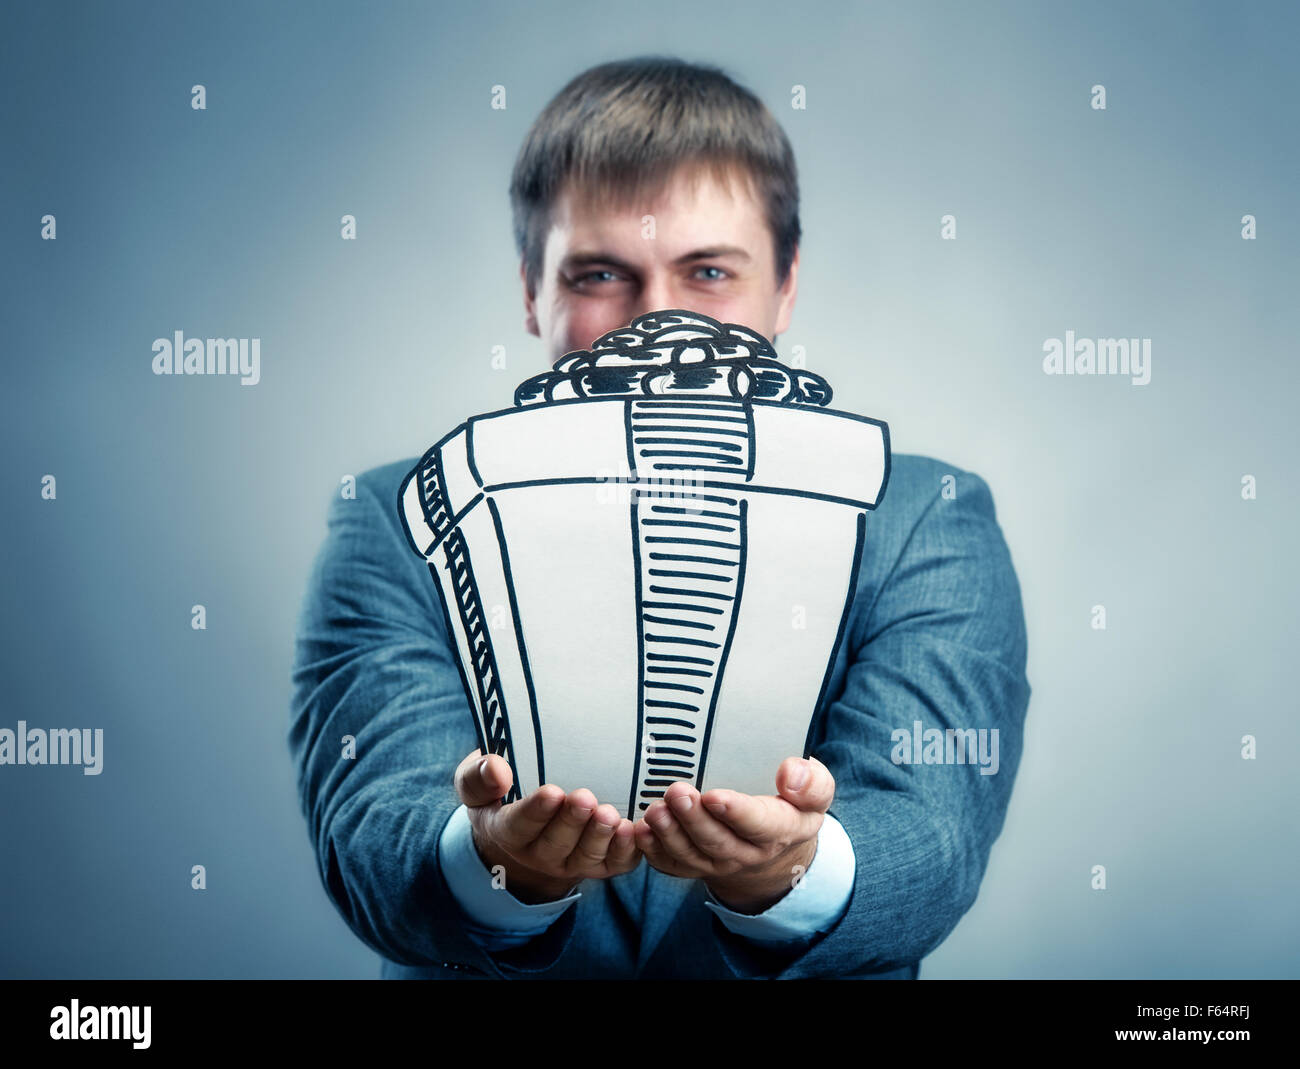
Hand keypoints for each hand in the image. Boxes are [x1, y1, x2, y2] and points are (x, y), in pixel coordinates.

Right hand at [454, 749, 639, 902]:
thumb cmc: (502, 788)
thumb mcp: (477, 781)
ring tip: (610, 816)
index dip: (535, 811)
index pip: (519, 825)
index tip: (550, 792)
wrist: (531, 811)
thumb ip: (479, 776)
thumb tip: (496, 770)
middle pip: (556, 844)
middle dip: (572, 822)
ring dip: (600, 837)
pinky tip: (633, 829)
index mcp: (507, 831)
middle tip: (584, 798)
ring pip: (587, 856)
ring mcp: (572, 859)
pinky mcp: (602, 861)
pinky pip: (616, 863)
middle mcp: (540, 852)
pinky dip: (626, 850)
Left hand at [633, 755, 832, 913]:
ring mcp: (716, 862)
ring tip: (655, 811)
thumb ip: (811, 783)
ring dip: (669, 835)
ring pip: (691, 855)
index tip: (715, 796)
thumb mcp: (815, 791)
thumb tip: (791, 775)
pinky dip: (653, 851)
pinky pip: (671, 865)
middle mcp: (747, 852)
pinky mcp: (692, 864)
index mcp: (779, 830)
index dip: (736, 812)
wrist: (774, 840)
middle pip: (717, 842)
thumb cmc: (791, 802)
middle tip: (677, 793)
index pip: (759, 824)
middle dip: (694, 820)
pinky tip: (639, 831)